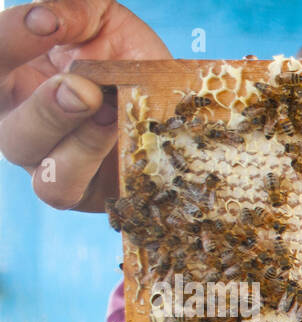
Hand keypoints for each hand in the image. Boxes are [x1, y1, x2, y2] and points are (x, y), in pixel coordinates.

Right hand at [0, 0, 168, 211]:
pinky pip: (88, 199)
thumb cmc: (117, 52)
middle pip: (12, 133)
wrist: (163, 94)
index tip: (47, 21)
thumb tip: (49, 18)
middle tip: (83, 90)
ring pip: (49, 180)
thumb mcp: (99, 19)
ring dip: (81, 149)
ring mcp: (52, 168)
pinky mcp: (91, 197)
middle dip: (48, 112)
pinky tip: (129, 144)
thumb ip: (72, 12)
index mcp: (8, 78)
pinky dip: (108, 176)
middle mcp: (19, 127)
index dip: (13, 40)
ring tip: (112, 116)